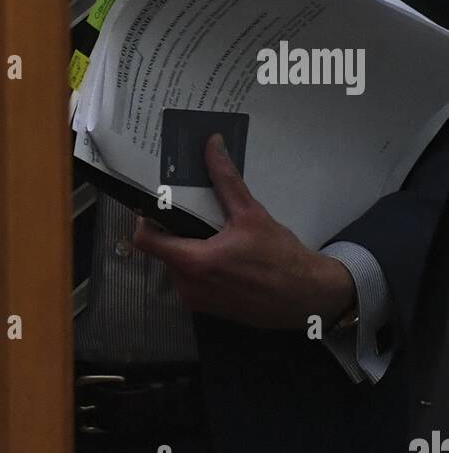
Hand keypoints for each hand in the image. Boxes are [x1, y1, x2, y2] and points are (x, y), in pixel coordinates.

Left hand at [132, 133, 355, 331]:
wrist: (308, 298)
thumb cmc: (280, 257)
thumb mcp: (251, 214)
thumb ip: (226, 179)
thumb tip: (212, 144)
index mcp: (194, 262)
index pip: (145, 241)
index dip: (144, 219)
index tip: (155, 203)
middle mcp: (189, 286)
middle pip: (162, 251)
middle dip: (172, 229)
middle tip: (187, 208)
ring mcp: (199, 301)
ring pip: (176, 266)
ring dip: (187, 247)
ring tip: (210, 229)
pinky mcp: (210, 308)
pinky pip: (191, 280)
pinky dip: (199, 264)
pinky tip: (221, 251)